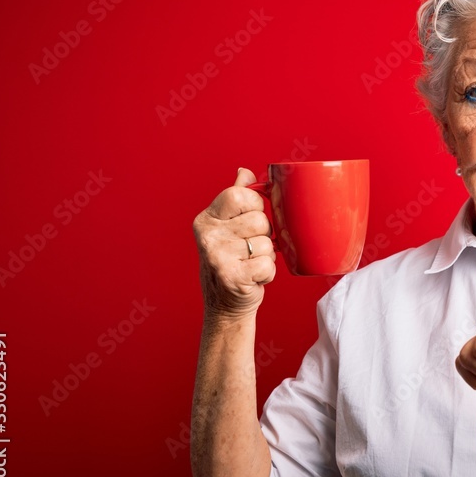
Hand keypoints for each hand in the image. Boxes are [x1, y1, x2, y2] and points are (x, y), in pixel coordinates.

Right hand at [192, 168, 275, 320]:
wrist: (225, 305)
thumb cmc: (233, 261)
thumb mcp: (229, 227)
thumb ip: (236, 197)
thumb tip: (244, 171)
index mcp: (207, 218)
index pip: (240, 194)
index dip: (256, 206)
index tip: (250, 221)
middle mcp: (208, 235)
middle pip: (260, 219)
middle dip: (264, 235)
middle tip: (249, 249)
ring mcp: (217, 256)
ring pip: (267, 243)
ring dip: (266, 256)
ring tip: (251, 263)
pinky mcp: (232, 276)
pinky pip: (268, 265)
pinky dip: (267, 274)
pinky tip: (253, 277)